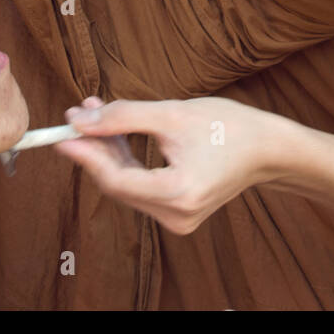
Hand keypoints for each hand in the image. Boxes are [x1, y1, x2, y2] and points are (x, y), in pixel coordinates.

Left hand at [55, 95, 285, 234]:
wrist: (268, 148)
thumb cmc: (229, 127)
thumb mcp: (173, 113)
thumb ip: (123, 117)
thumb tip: (79, 120)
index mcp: (179, 194)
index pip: (117, 179)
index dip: (87, 155)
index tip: (65, 132)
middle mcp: (177, 216)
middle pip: (119, 184)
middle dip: (96, 148)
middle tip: (80, 115)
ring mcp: (179, 219)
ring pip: (127, 186)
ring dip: (110, 152)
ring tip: (98, 115)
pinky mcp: (179, 213)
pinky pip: (142, 188)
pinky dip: (128, 162)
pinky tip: (119, 134)